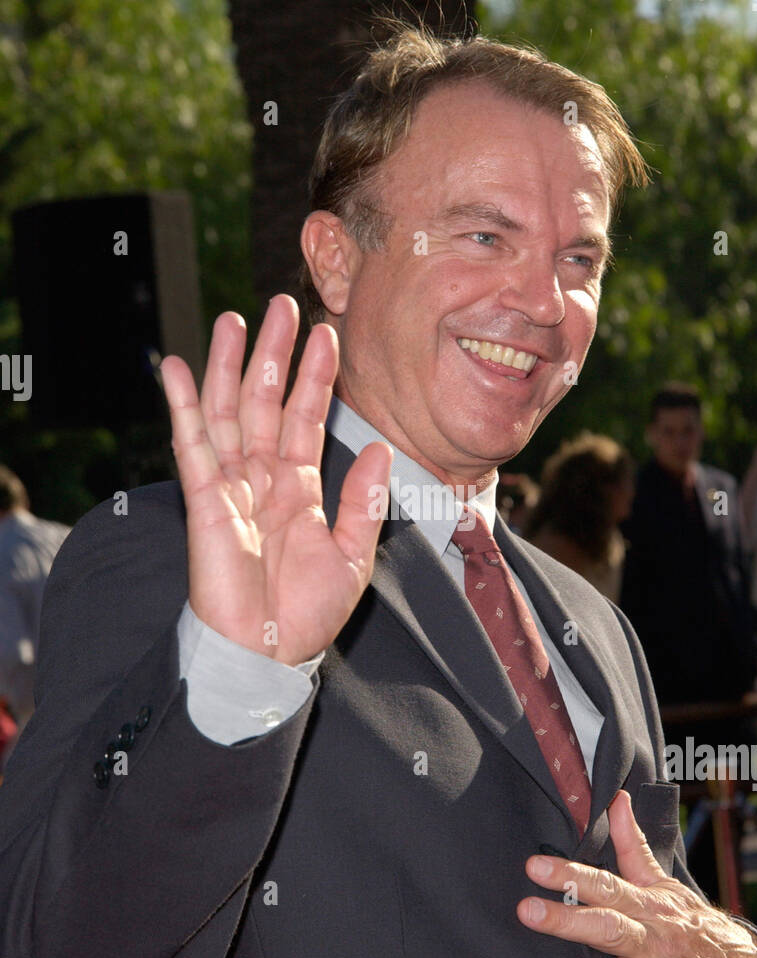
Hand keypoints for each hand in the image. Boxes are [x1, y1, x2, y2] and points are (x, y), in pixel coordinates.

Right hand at [160, 294, 392, 664]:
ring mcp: (231, 486)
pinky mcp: (204, 502)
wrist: (268, 653)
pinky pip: (192, 447)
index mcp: (299, 488)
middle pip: (265, 402)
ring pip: (228, 412)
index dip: (316, 377)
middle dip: (273, 354)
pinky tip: (176, 369)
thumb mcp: (351, 555)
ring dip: (229, 366)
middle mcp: (263, 478)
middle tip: (281, 304)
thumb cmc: (306, 614)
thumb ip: (362, 501)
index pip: (306, 418)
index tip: (327, 334)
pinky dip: (183, 407)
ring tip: (234, 319)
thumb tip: (377, 450)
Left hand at [517, 789, 756, 957]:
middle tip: (526, 912)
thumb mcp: (663, 884)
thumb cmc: (689, 924)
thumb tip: (617, 799)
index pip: (605, 886)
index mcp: (646, 907)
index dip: (570, 875)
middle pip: (609, 928)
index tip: (534, 866)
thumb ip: (632, 845)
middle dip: (567, 921)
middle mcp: (652, 942)